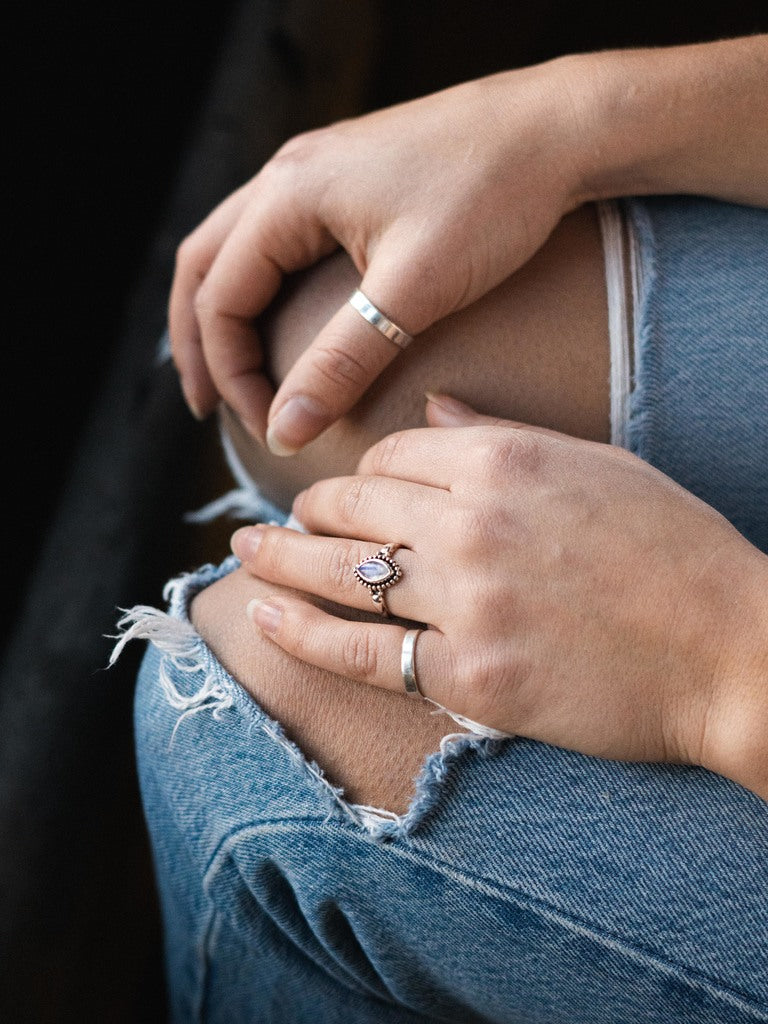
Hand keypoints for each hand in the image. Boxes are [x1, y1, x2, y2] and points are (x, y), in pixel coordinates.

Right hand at [169, 57, 583, 446]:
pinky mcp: (348, 179)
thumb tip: (284, 431)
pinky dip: (264, 286)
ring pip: (236, 249)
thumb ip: (341, 362)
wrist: (558, 129)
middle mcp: (289, 173)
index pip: (221, 298)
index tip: (270, 428)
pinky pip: (277, 237)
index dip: (233, 374)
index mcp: (288, 193)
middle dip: (202, 343)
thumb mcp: (411, 290)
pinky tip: (283, 318)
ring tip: (234, 371)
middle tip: (209, 408)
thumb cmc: (492, 196)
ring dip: (226, 311)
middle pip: (205, 266)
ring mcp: (317, 170)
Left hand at [231, 395, 767, 791]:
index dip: (360, 475)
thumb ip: (502, 435)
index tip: (349, 494)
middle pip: (352, 507)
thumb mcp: (598, 464)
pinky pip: (360, 652)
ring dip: (279, 559)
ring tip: (243, 553)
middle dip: (307, 511)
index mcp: (505, 460)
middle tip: (281, 520)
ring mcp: (466, 601)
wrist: (731, 648)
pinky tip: (261, 614)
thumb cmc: (676, 551)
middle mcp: (472, 522)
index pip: (392, 457)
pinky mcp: (471, 675)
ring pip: (340, 572)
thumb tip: (433, 412)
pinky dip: (300, 633)